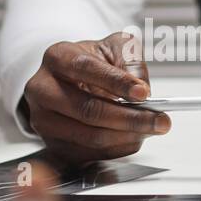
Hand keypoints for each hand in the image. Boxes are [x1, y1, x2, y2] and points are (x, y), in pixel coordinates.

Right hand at [23, 33, 170, 163]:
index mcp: (57, 57)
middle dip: (129, 117)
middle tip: (159, 119)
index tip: (143, 93)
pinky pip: (89, 153)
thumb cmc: (92, 61)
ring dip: (126, 136)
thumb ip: (129, 59)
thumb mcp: (113, 46)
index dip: (116, 82)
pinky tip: (133, 137)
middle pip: (87, 109)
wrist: (68, 80)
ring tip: (151, 129)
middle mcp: (42, 89)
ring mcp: (44, 120)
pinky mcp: (52, 144)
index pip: (85, 69)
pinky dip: (118, 148)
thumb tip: (141, 87)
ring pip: (89, 136)